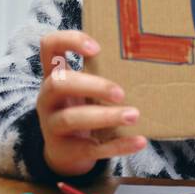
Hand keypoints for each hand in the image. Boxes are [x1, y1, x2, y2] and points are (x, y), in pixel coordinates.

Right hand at [35, 30, 146, 177]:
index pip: (50, 46)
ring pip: (71, 118)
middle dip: (92, 85)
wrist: (66, 153)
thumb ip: (101, 72)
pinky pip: (92, 148)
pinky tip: (139, 141)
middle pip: (59, 83)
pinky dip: (118, 145)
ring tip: (134, 115)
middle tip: (121, 93)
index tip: (97, 48)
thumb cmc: (82, 108)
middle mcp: (48, 98)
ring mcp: (53, 125)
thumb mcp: (83, 88)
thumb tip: (146, 54)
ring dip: (105, 116)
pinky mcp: (68, 150)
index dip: (69, 41)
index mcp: (53, 75)